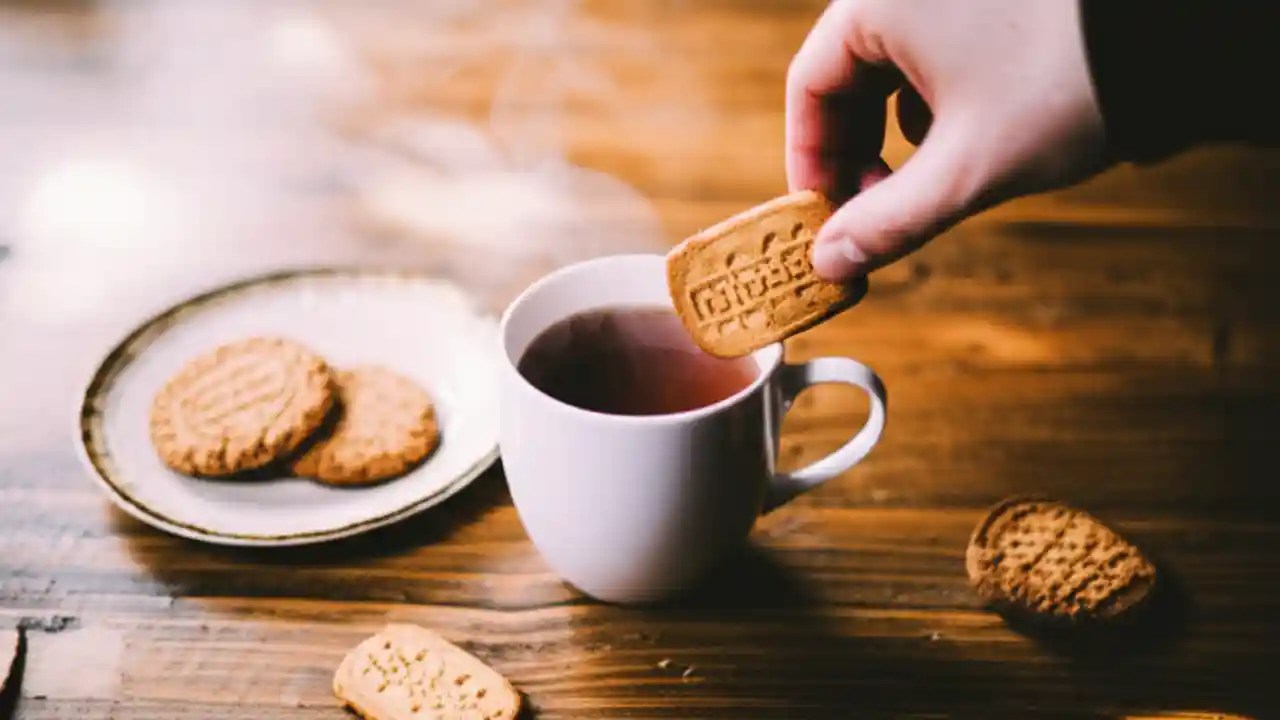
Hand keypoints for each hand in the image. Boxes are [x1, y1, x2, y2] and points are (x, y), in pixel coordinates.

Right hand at [787, 0, 1109, 280]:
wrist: (1180, 41)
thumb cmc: (1065, 88)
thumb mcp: (965, 170)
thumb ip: (886, 222)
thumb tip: (828, 262)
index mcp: (882, 2)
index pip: (809, 86)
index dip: (808, 160)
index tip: (821, 217)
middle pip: (847, 77)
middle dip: (854, 155)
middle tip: (868, 215)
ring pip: (891, 70)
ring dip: (892, 137)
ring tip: (919, 188)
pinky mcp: (990, 4)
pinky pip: (934, 53)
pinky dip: (933, 105)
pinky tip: (961, 142)